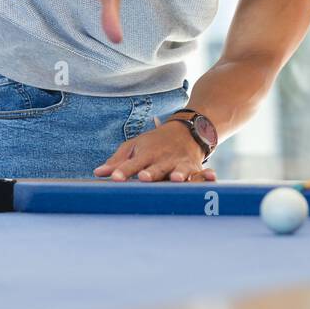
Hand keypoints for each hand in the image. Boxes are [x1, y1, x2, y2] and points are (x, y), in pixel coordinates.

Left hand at [94, 120, 216, 182]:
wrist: (185, 129)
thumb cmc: (154, 143)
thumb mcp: (134, 146)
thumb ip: (117, 161)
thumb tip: (98, 173)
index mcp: (146, 153)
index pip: (132, 163)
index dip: (123, 170)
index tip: (114, 178)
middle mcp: (163, 158)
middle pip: (156, 167)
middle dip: (151, 172)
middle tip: (144, 178)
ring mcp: (180, 162)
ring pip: (180, 169)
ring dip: (179, 173)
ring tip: (177, 178)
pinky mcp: (195, 167)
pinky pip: (202, 172)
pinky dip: (207, 175)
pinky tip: (211, 177)